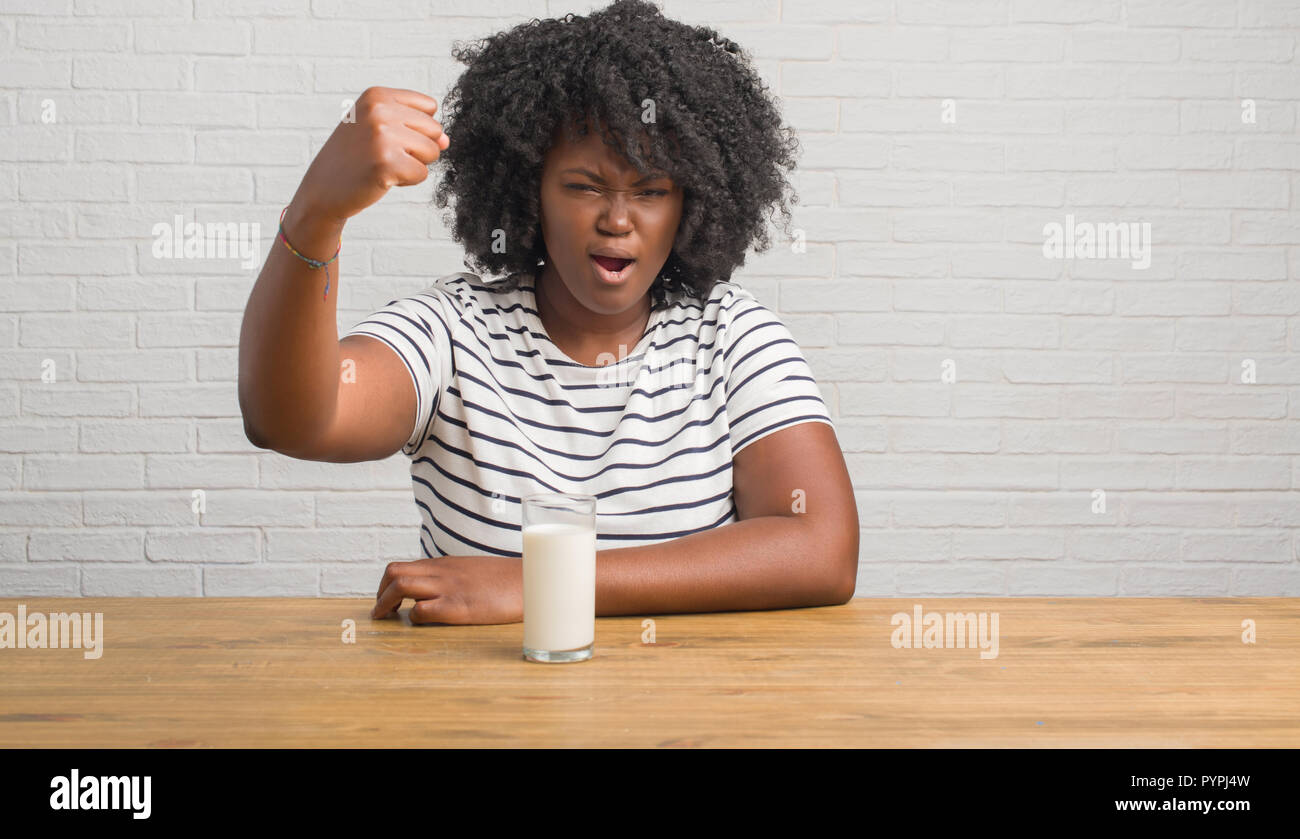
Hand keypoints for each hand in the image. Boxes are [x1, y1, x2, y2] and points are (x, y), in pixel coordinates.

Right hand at [292, 85, 449, 225]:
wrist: (323, 188)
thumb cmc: (355, 157)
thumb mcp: (381, 129)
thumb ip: (417, 127)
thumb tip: (446, 141)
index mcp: (377, 95)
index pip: (429, 106)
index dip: (417, 127)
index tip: (388, 136)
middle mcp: (379, 110)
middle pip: (435, 130)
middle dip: (418, 148)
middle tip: (385, 154)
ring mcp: (383, 136)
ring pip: (432, 152)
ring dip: (413, 164)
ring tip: (384, 164)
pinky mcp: (387, 163)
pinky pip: (422, 173)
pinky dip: (407, 181)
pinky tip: (383, 178)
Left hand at [371, 556, 522, 624]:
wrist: (532, 581)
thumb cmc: (506, 581)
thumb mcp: (473, 572)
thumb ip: (453, 577)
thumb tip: (438, 591)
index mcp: (445, 564)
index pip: (402, 567)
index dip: (386, 585)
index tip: (386, 601)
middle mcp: (441, 573)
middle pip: (393, 573)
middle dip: (379, 594)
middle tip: (381, 612)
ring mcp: (448, 588)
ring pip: (400, 586)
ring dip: (385, 604)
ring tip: (386, 619)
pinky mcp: (458, 607)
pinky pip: (422, 610)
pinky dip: (414, 619)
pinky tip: (422, 623)